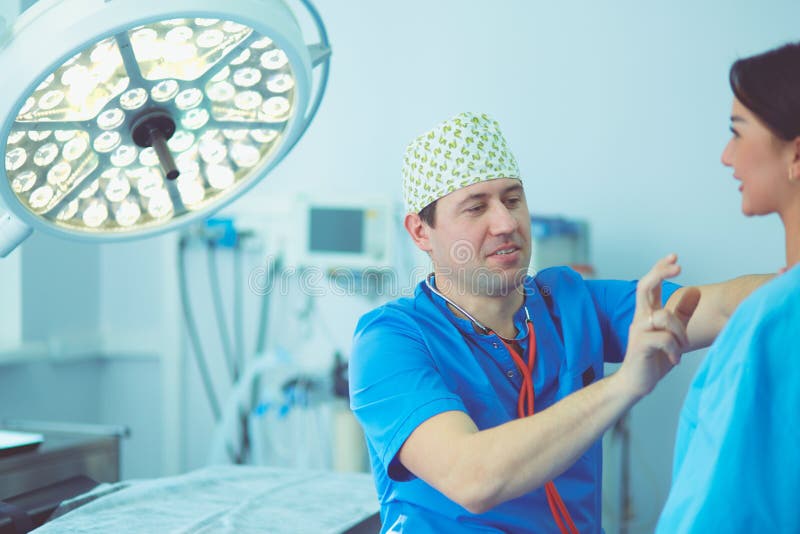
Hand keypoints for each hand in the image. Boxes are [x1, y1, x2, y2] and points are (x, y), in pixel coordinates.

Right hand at [617, 254, 700, 398]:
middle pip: (644, 286)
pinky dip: (674, 349)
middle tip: (678, 265)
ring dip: (679, 332)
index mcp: (647, 314)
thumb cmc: (654, 359)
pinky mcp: (640, 345)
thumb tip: (696, 293)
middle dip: (660, 272)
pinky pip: (664, 339)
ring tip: (680, 347)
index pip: (650, 285)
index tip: (674, 256)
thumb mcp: (673, 334)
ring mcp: (638, 331)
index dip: (660, 269)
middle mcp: (640, 318)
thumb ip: (681, 315)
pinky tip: (673, 360)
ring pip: (663, 316)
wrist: (636, 383)